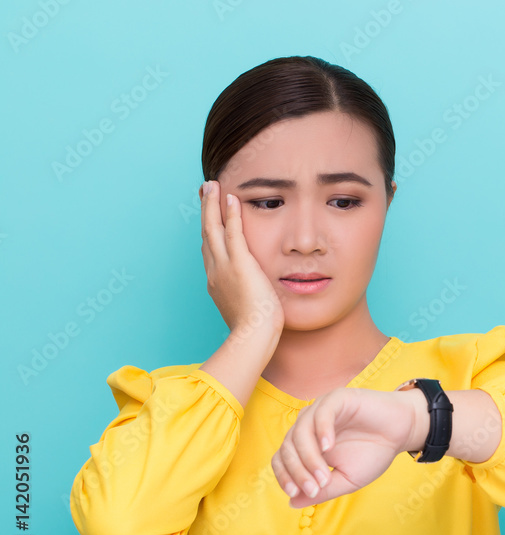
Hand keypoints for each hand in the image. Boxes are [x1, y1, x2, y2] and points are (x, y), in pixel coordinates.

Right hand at [200, 181, 283, 335]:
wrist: (252, 337)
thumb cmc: (255, 330)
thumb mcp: (247, 308)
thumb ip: (248, 296)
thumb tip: (256, 295)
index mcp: (216, 282)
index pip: (211, 249)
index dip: (210, 229)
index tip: (210, 215)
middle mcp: (215, 271)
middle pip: (207, 234)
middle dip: (206, 210)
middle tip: (205, 189)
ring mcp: (224, 267)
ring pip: (213, 228)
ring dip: (213, 205)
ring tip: (212, 185)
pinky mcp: (239, 265)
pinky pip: (232, 233)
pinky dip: (230, 214)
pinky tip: (232, 198)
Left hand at [271, 387, 424, 507]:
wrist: (401, 433)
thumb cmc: (373, 453)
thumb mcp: (346, 479)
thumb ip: (321, 491)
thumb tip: (292, 502)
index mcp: (307, 444)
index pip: (282, 459)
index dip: (284, 477)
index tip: (296, 493)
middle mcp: (309, 425)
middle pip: (288, 447)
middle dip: (298, 472)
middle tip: (315, 489)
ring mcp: (321, 410)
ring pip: (301, 432)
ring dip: (309, 458)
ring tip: (324, 476)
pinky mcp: (338, 398)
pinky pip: (322, 413)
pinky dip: (322, 431)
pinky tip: (329, 448)